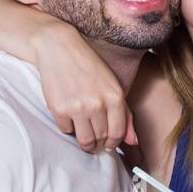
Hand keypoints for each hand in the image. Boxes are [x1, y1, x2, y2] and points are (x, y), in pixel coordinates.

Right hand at [30, 21, 135, 152]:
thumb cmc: (88, 65)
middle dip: (98, 142)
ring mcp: (78, 107)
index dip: (113, 143)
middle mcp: (98, 104)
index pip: (118, 134)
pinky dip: (68, 127)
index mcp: (115, 97)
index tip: (107, 144)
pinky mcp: (59, 109)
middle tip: (94, 138)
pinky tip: (69, 116)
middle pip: (101, 139)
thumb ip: (125, 114)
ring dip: (85, 142)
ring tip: (83, 133)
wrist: (59, 47)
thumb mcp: (112, 85)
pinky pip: (66, 130)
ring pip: (85, 140)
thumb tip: (133, 142)